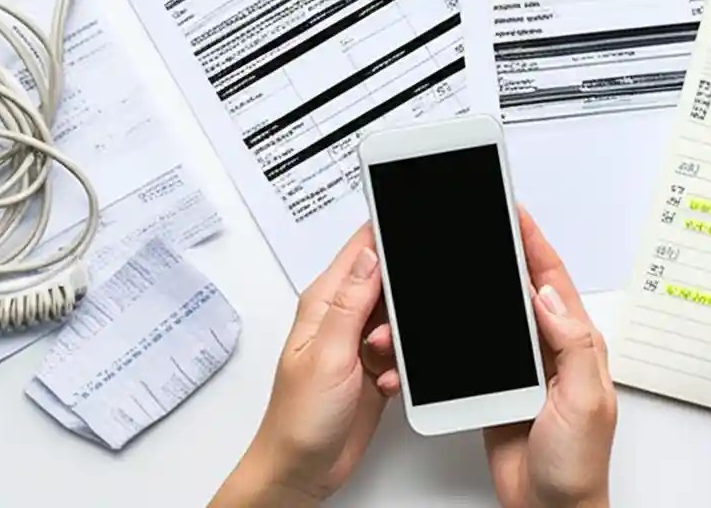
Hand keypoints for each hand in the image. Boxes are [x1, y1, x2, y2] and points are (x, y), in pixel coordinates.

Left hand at [210, 225, 398, 507]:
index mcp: (324, 302)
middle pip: (388, 284)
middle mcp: (340, 317)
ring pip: (400, 320)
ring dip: (400, 342)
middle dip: (401, 306)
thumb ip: (351, 301)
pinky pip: (402, 353)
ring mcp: (357, 344)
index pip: (361, 250)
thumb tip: (369, 254)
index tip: (412, 253)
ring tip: (381, 362)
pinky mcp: (374, 368)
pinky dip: (401, 368)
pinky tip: (385, 383)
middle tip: (387, 334)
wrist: (301, 469)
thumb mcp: (328, 353)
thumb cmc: (298, 417)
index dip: (389, 241)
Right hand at [484, 207, 616, 507]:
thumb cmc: (578, 465)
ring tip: (460, 257)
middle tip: (482, 220)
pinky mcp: (497, 387)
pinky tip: (449, 314)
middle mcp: (549, 350)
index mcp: (576, 345)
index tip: (513, 211)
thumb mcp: (585, 399)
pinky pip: (477, 347)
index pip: (550, 280)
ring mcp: (523, 368)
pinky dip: (462, 327)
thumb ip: (570, 344)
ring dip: (480, 285)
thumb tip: (545, 295)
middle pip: (520, 287)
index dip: (532, 242)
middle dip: (503, 250)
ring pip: (496, 313)